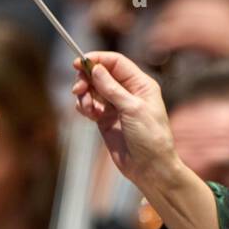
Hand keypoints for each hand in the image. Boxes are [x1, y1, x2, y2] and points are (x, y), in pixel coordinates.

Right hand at [72, 50, 179, 190]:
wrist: (150, 169)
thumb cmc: (150, 138)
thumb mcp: (133, 109)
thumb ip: (112, 88)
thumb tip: (96, 68)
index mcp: (140, 85)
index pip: (116, 62)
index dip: (97, 60)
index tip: (79, 63)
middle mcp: (128, 92)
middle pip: (101, 74)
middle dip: (87, 79)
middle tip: (78, 89)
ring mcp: (116, 106)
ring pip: (92, 90)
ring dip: (84, 95)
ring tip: (87, 108)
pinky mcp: (106, 120)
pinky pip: (89, 106)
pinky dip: (84, 107)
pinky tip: (88, 114)